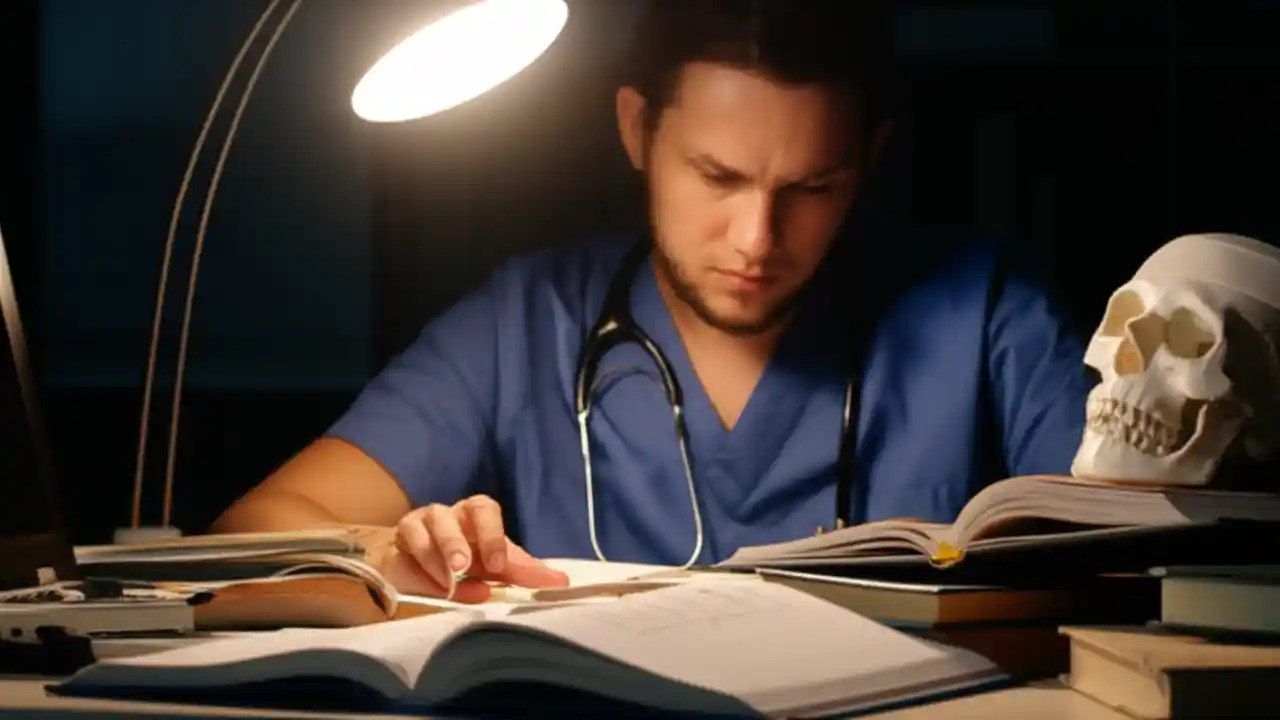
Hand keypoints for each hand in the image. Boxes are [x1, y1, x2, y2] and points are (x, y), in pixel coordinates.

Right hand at [378, 494, 568, 602]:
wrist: (413, 563)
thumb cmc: (461, 560)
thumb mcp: (492, 567)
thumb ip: (523, 573)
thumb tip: (561, 583)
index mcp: (476, 516)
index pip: (488, 511)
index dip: (493, 535)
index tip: (498, 566)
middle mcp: (453, 512)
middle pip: (466, 509)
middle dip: (469, 535)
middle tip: (466, 566)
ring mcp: (425, 519)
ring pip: (435, 522)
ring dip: (443, 550)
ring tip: (450, 578)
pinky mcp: (403, 533)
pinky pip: (410, 538)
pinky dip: (422, 560)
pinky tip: (433, 581)